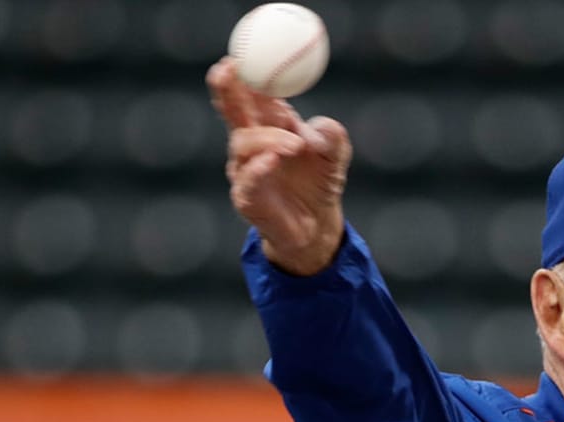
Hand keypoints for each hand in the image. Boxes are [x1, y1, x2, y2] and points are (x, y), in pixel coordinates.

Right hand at [206, 56, 351, 275]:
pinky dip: (258, 167)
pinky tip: (271, 159)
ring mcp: (245, 169)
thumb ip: (333, 137)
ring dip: (268, 138)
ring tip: (296, 145)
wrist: (317, 225)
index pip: (253, 93)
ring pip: (244, 144)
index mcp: (271, 124)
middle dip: (227, 88)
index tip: (242, 55)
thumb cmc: (321, 182)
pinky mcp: (246, 197)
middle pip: (232, 110)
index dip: (246, 74)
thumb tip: (321, 126)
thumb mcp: (336, 156)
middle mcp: (252, 143)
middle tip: (229, 68)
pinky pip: (247, 179)